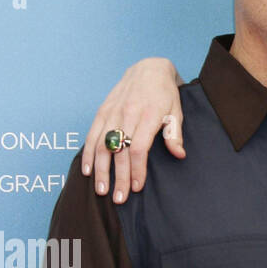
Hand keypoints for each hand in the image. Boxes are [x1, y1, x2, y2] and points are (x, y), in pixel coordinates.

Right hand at [81, 58, 184, 202]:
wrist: (148, 69)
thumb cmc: (165, 94)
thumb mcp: (176, 112)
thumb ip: (175, 135)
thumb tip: (179, 154)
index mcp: (148, 116)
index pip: (139, 148)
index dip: (137, 170)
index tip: (137, 188)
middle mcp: (127, 114)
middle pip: (120, 151)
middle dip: (119, 177)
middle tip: (118, 198)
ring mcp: (112, 112)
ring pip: (103, 145)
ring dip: (101, 170)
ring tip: (101, 190)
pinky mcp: (102, 111)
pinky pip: (92, 134)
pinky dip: (88, 153)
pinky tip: (88, 170)